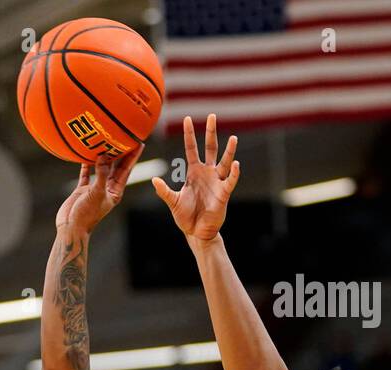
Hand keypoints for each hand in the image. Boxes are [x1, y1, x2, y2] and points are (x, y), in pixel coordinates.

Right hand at [55, 144, 143, 233]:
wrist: (71, 228)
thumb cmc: (87, 215)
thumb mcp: (97, 193)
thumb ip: (101, 174)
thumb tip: (103, 156)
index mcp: (115, 191)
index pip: (126, 170)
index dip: (133, 156)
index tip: (139, 142)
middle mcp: (107, 189)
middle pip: (116, 167)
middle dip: (120, 153)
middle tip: (124, 136)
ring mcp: (95, 189)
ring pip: (101, 168)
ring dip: (103, 156)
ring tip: (105, 140)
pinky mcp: (82, 190)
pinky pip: (86, 174)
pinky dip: (86, 164)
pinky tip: (85, 154)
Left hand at [152, 114, 239, 241]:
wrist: (196, 232)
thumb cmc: (186, 216)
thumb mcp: (173, 201)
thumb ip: (164, 191)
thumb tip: (154, 180)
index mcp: (193, 172)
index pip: (191, 148)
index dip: (189, 135)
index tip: (186, 119)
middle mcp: (207, 173)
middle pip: (210, 148)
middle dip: (210, 133)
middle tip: (212, 116)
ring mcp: (216, 181)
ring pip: (224, 162)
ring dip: (229, 151)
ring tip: (233, 138)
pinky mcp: (223, 193)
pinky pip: (229, 181)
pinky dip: (233, 173)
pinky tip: (235, 164)